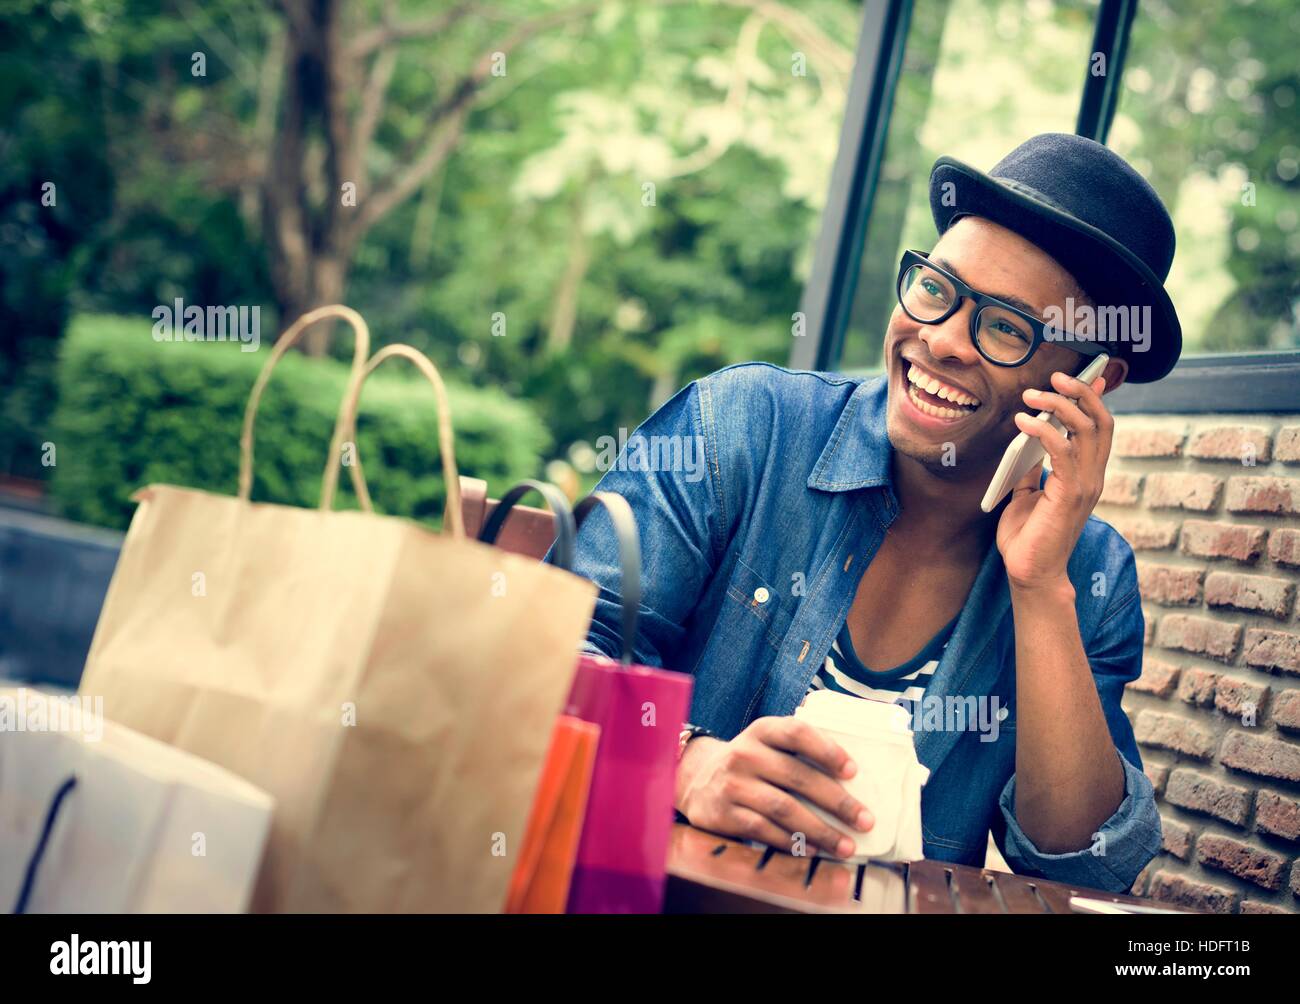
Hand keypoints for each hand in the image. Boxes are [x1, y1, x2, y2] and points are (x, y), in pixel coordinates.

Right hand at [675, 716, 873, 857]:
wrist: (697, 780)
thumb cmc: (750, 763)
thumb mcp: (766, 745)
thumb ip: (798, 753)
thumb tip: (852, 780)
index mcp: (761, 731)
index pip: (797, 733)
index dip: (827, 750)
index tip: (853, 772)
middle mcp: (745, 753)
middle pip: (798, 776)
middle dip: (837, 801)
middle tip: (864, 820)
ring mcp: (733, 784)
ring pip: (784, 808)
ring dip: (820, 830)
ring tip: (846, 845)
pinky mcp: (724, 813)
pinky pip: (764, 830)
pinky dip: (791, 842)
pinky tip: (813, 850)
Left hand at [996, 371, 1111, 589]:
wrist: (1030, 572)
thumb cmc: (1028, 537)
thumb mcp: (1027, 496)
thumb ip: (1032, 471)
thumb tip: (1024, 445)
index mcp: (1086, 475)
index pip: (1100, 428)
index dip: (1095, 399)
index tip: (1084, 376)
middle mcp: (1093, 477)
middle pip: (1101, 421)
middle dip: (1081, 392)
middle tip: (1056, 377)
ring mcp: (1085, 485)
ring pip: (1086, 430)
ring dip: (1059, 405)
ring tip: (1032, 395)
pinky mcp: (1070, 494)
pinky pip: (1063, 450)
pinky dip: (1045, 429)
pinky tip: (1024, 421)